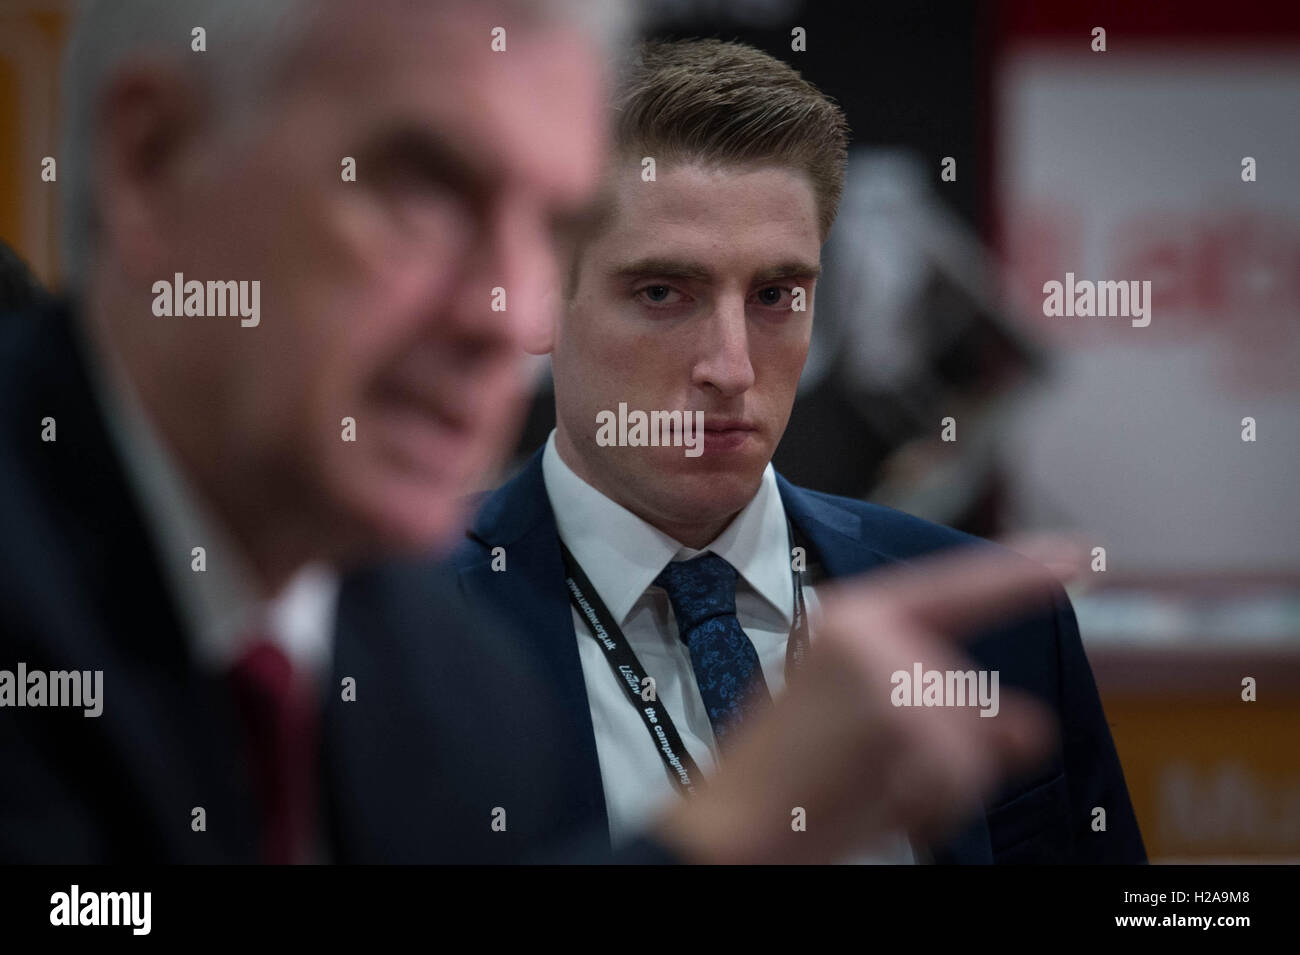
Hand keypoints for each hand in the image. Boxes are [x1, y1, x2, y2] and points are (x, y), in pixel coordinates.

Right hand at [653, 537, 1080, 863]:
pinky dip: (933, 800)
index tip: (1074, 553)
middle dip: (947, 748)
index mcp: (855, 619)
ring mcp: (889, 671)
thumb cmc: (786, 778)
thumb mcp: (868, 727)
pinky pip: (962, 771)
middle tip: (872, 772)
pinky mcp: (900, 715)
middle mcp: (873, 631)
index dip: (1020, 571)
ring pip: (972, 737)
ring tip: (866, 784)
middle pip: (971, 693)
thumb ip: (950, 711)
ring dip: (939, 780)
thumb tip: (1032, 725)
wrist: (734, 823)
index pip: (956, 587)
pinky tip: (873, 798)